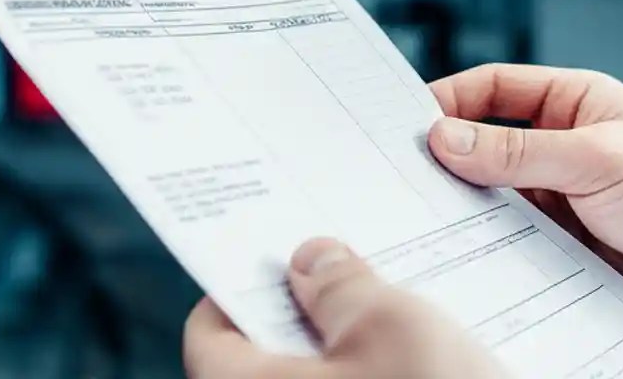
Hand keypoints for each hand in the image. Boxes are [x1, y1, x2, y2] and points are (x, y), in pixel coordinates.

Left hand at [184, 238, 505, 378]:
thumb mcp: (390, 321)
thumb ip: (340, 284)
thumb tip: (312, 261)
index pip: (209, 333)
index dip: (243, 287)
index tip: (278, 258)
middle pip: (264, 360)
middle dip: (305, 312)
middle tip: (346, 276)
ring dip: (344, 350)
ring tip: (390, 317)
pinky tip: (413, 365)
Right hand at [428, 64, 622, 335]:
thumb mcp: (597, 159)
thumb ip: (519, 152)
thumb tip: (446, 138)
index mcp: (575, 103)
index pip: (495, 88)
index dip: (450, 99)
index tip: (407, 122)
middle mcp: (562, 147)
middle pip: (485, 145)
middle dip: (448, 159)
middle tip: (401, 175)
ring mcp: (561, 199)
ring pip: (493, 199)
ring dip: (466, 209)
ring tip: (425, 220)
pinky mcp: (563, 248)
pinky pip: (511, 244)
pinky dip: (487, 250)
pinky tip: (466, 258)